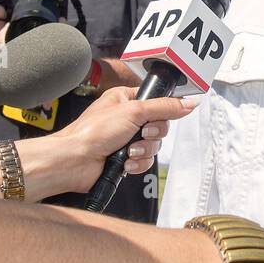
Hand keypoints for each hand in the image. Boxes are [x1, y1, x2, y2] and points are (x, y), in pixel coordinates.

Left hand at [50, 87, 195, 188]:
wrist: (75, 161)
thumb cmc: (92, 132)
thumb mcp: (134, 112)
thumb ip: (165, 107)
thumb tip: (188, 103)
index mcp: (125, 99)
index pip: (157, 102)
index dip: (161, 112)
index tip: (158, 118)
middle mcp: (126, 118)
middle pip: (159, 126)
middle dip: (151, 135)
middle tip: (140, 133)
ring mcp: (125, 139)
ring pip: (153, 146)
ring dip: (143, 150)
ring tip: (128, 150)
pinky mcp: (124, 158)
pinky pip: (144, 161)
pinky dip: (137, 163)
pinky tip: (125, 162)